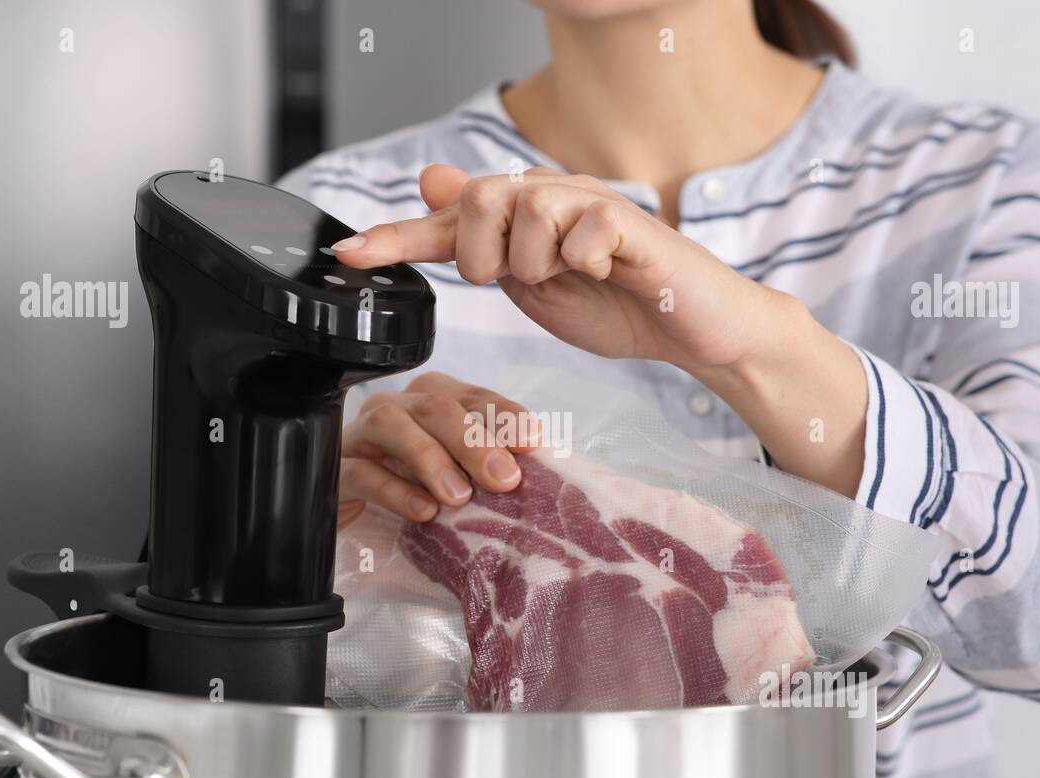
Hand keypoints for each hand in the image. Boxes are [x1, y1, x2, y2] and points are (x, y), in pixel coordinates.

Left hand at [335, 164, 867, 497]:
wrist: (692, 330)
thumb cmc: (617, 307)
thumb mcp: (534, 286)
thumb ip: (483, 245)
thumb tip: (431, 183)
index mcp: (521, 218)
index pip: (447, 221)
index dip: (394, 237)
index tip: (347, 255)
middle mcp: (550, 197)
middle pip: (477, 198)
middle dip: (482, 254)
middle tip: (516, 280)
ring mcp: (589, 204)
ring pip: (523, 210)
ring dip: (538, 263)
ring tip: (573, 276)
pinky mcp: (629, 222)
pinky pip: (580, 231)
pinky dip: (587, 262)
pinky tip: (610, 270)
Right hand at [337, 372, 540, 529]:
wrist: (349, 511)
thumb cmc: (409, 488)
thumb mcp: (454, 474)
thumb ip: (485, 467)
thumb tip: (532, 476)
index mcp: (429, 400)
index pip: (471, 396)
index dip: (503, 415)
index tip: (532, 442)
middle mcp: (395, 408)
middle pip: (434, 405)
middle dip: (473, 441)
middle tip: (503, 479)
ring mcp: (360, 436)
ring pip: (391, 425)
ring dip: (430, 458)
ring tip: (458, 496)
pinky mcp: (336, 470)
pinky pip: (362, 472)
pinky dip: (395, 491)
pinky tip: (422, 510)